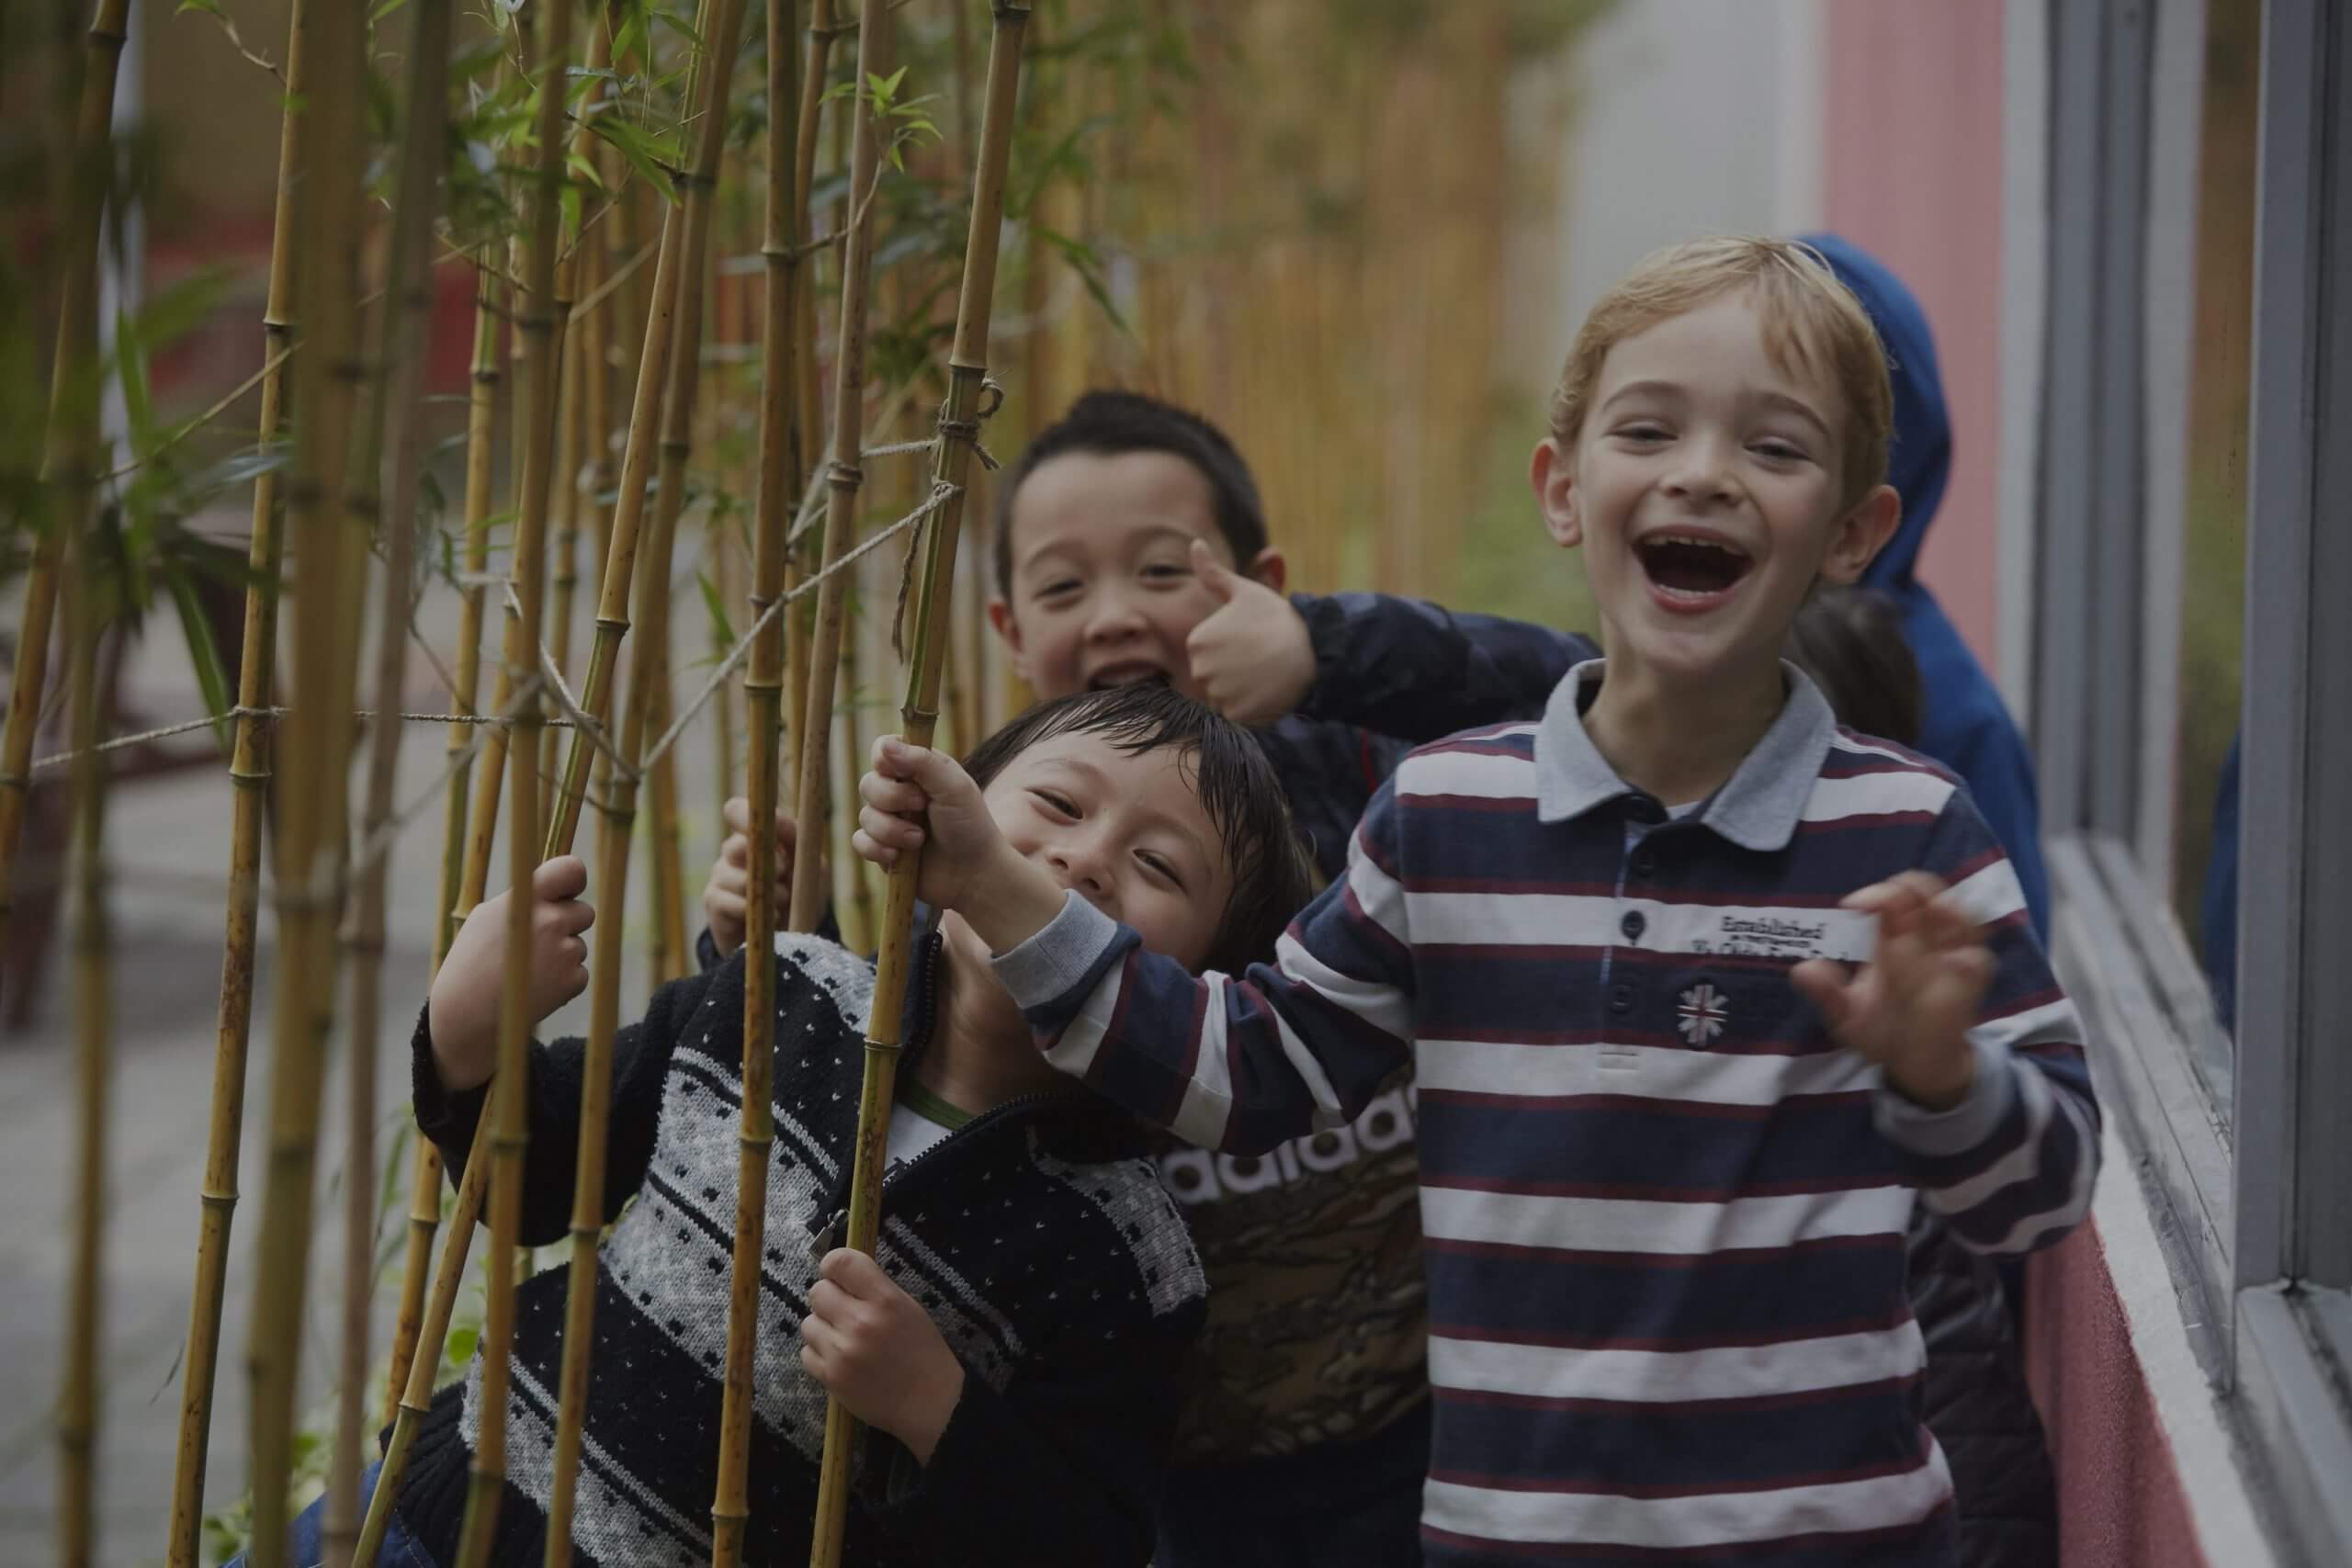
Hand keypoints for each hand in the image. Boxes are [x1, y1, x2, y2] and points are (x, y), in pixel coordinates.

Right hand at [427, 855, 594, 1092]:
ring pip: (579, 944)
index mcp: (527, 898)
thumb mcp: (489, 917)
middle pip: (584, 912)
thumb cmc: (473, 960)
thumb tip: (560, 888)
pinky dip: (564, 980)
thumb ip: (526, 899)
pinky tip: (535, 987)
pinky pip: (580, 972)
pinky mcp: (574, 979)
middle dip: (568, 925)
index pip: (571, 869)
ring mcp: (565, 951)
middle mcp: (551, 920)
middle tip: (536, 943)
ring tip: (527, 970)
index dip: (575, 878)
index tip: (569, 889)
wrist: (467, 1012)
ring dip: (562, 955)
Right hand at [702, 796, 797, 954]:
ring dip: (762, 891)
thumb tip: (778, 819)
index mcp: (757, 835)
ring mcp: (721, 876)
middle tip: (784, 874)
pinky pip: (724, 900)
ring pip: (730, 876)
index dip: (744, 814)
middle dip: (765, 862)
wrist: (795, 936)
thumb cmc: (803, 892)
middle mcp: (734, 852)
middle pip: (733, 846)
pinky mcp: (714, 902)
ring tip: (782, 902)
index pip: (736, 811)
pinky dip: (749, 909)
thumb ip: (796, 838)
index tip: (770, 828)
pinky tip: (768, 917)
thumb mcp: (811, 865)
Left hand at [800, 1247, 965, 1463]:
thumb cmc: (923, 1353)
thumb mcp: (909, 1308)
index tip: (838, 1276)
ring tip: (843, 1339)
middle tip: (844, 1312)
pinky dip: (819, 1354)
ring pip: (808, 1323)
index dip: (834, 1265)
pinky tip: (839, 1359)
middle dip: (828, 1299)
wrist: (929, 1403)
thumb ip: (875, 1290)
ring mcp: (842, 1351)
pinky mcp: (831, 1377)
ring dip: (822, 1328)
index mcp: (885, 1300)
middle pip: (817, 1291)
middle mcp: (860, 1322)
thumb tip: (841, 1276)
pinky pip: (806, 1353)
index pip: (841, 1262)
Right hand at [853, 735, 1011, 912]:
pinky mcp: (882, 848)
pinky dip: (877, 849)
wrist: (973, 875)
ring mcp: (890, 821)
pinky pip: (860, 842)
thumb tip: (885, 746)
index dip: (885, 760)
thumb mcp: (954, 787)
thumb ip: (922, 762)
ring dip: (891, 830)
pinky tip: (898, 856)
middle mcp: (900, 792)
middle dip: (892, 798)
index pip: (883, 750)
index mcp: (918, 769)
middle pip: (868, 783)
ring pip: (865, 815)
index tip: (905, 774)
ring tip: (919, 840)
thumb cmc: (970, 826)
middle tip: (922, 807)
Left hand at [1182, 539, 1315, 725]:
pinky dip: (1250, 709)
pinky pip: (1236, 716)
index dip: (1229, 650)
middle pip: (1211, 678)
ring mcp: (1218, 694)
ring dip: (1240, 692)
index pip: (1205, 654)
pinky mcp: (1237, 716)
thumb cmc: (1278, 618)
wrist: (1315, 649)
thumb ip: (1213, 573)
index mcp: (1197, 640)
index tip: (1251, 643)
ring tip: (1265, 676)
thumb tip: (1194, 543)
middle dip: (1231, 672)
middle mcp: (1201, 669)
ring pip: (1223, 698)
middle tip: (1260, 660)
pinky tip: (1267, 693)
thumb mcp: (1244, 591)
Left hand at [1791, 872, 1992, 1110]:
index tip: (1852, 907)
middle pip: (1924, 889)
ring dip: (1942, 908)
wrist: (1916, 1064)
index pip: (1888, 897)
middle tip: (1889, 903)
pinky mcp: (1973, 978)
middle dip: (1909, 888)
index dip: (1874, 894)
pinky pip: (1977, 955)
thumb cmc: (1882, 1030)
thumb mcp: (1846, 1014)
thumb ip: (1827, 993)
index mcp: (1889, 936)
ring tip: (1922, 919)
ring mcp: (1951, 953)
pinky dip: (1965, 950)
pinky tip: (1949, 957)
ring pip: (1958, 911)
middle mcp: (1922, 936)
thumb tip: (1802, 970)